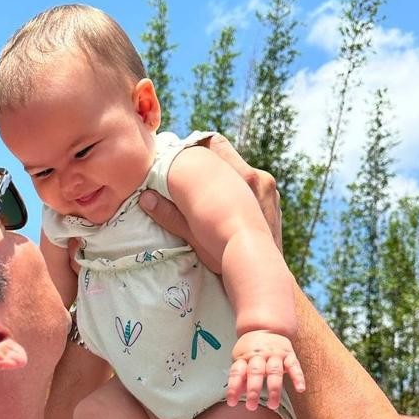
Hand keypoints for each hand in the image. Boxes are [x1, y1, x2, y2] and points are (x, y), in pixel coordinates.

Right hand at [138, 133, 282, 272]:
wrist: (261, 275)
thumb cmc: (228, 258)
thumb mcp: (195, 237)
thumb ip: (171, 216)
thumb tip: (145, 198)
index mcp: (240, 178)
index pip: (213, 143)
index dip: (194, 145)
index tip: (178, 155)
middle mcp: (256, 177)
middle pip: (226, 151)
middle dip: (206, 157)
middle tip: (188, 169)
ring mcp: (268, 188)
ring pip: (239, 168)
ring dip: (222, 172)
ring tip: (205, 187)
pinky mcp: (273, 200)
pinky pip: (251, 182)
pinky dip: (237, 186)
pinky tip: (225, 203)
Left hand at [227, 330, 305, 411]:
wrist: (266, 326)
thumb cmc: (251, 349)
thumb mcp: (240, 359)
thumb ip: (239, 377)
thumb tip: (234, 396)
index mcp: (244, 356)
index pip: (237, 372)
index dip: (233, 387)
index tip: (232, 402)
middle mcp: (259, 355)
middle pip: (256, 372)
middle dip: (253, 390)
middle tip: (252, 407)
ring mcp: (275, 355)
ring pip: (274, 372)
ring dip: (274, 389)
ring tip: (272, 405)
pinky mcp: (289, 355)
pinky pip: (294, 366)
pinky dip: (298, 377)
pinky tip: (300, 389)